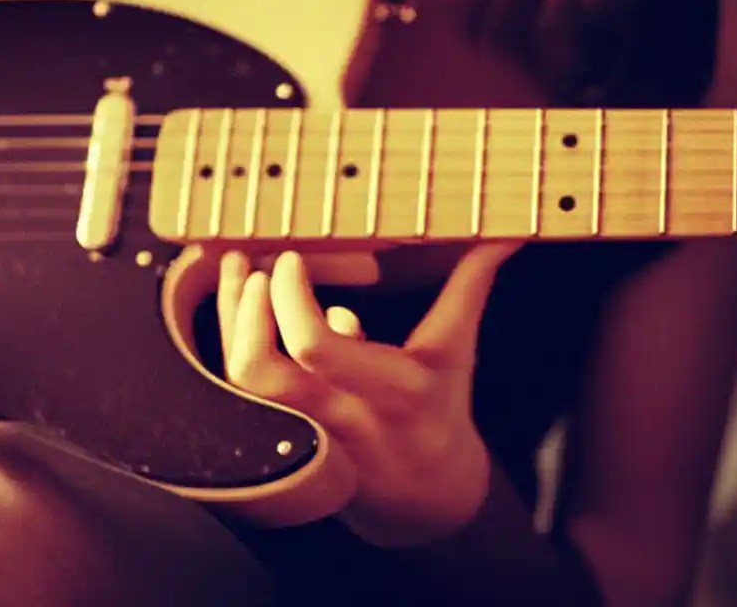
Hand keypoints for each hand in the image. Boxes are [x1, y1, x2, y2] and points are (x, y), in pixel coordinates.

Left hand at [217, 243, 519, 546]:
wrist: (425, 499)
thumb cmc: (441, 413)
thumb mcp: (457, 352)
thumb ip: (471, 289)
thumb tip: (505, 237)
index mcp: (391, 390)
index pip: (316, 347)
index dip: (292, 300)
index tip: (293, 259)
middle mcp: (339, 416)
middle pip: (260, 370)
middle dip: (248, 311)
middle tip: (260, 266)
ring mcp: (304, 429)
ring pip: (242, 382)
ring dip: (232, 322)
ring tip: (239, 272)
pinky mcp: (281, 433)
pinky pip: (239, 390)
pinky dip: (233, 341)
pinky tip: (241, 303)